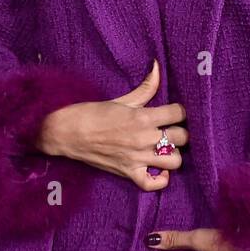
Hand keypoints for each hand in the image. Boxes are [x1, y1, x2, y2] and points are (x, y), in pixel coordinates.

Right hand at [36, 60, 186, 189]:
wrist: (67, 132)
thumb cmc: (93, 113)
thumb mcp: (122, 99)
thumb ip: (145, 87)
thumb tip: (156, 66)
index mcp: (143, 117)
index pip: (179, 113)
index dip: (181, 111)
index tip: (176, 111)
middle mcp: (144, 139)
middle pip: (182, 137)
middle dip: (181, 132)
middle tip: (172, 129)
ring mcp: (137, 158)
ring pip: (175, 161)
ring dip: (174, 154)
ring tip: (166, 148)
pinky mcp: (129, 173)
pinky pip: (153, 184)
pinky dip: (160, 180)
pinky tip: (159, 169)